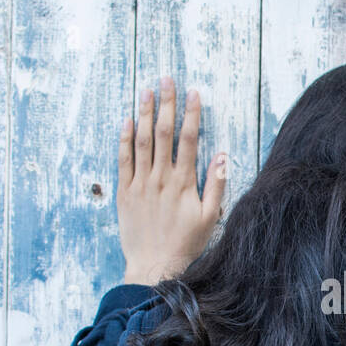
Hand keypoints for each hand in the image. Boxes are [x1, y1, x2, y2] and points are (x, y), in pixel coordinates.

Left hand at [118, 76, 227, 284]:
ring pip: (142, 141)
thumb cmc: (186, 244)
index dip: (191, 113)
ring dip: (145, 114)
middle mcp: (160, 178)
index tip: (194, 93)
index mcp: (183, 183)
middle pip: (164, 133)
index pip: (188, 139)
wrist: (154, 266)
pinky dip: (124, 139)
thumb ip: (216, 185)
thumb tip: (222, 156)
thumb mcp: (210, 218)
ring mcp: (140, 184)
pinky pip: (123, 160)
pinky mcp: (124, 193)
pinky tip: (127, 120)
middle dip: (166, 104)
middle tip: (167, 80)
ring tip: (147, 91)